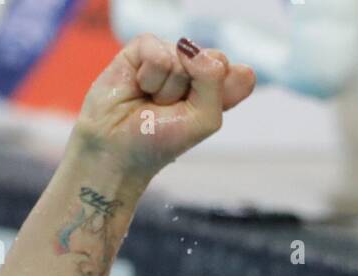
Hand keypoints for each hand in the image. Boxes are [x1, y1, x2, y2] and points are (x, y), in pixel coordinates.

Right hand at [75, 33, 256, 181]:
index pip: (240, 75)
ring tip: (151, 102)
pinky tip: (138, 87)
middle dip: (194, 91)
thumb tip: (188, 44)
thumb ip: (214, 79)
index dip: (222, 95)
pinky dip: (149, 75)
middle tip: (172, 110)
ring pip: (183, 57)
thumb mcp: (205, 119)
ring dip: (167, 89)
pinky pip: (157, 50)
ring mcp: (170, 57)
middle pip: (214, 60)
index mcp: (218, 89)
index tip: (199, 117)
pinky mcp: (142, 49)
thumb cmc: (161, 141)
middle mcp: (196, 70)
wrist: (117, 148)